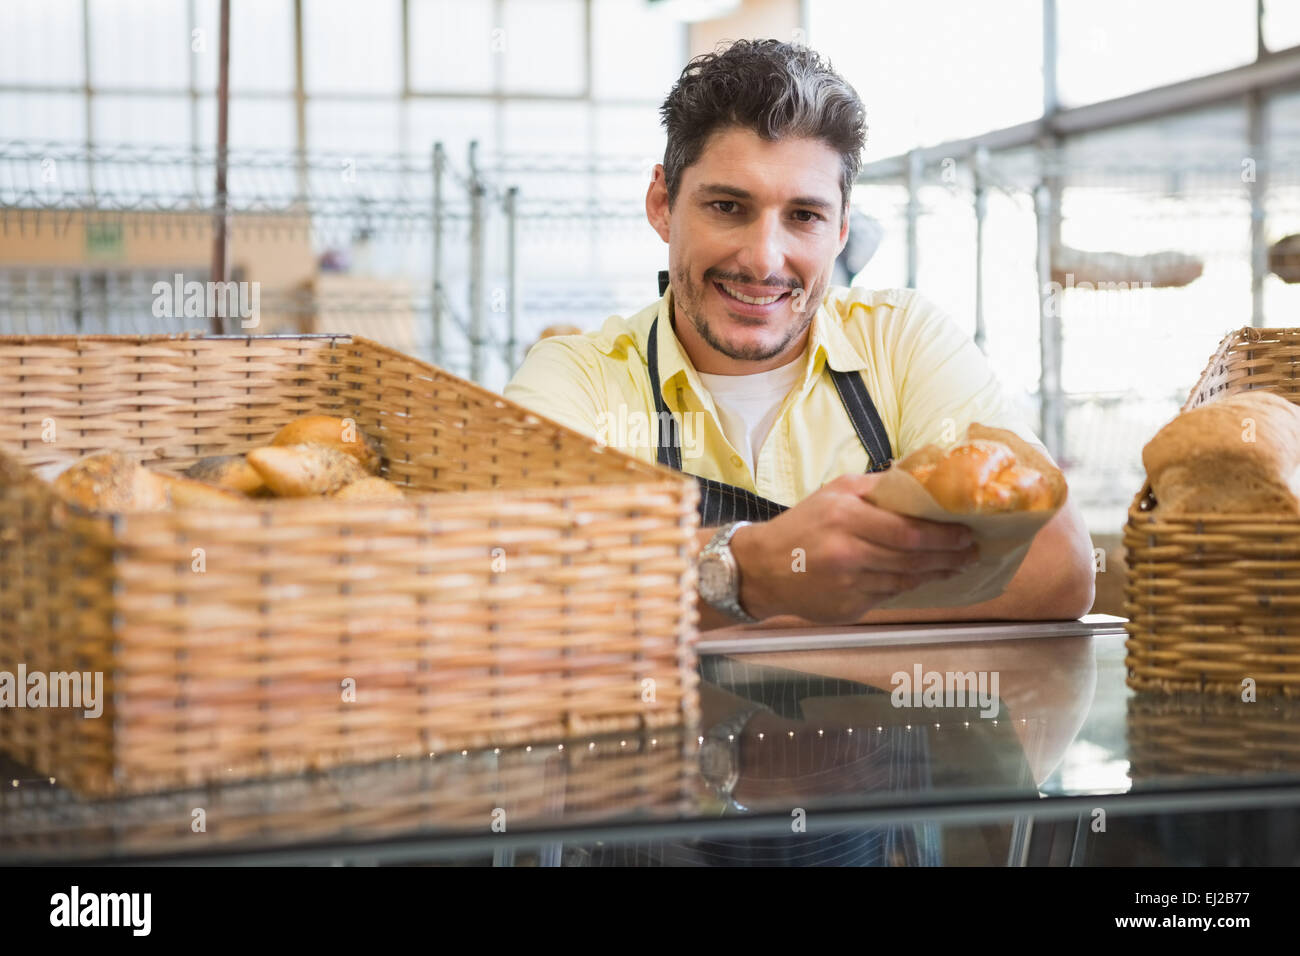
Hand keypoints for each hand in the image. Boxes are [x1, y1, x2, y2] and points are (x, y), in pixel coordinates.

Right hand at [730, 472, 979, 623]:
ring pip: (905, 582)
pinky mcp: (847, 607)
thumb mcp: (835, 492)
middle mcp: (847, 552)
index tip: (967, 534)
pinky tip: (920, 580)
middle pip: (913, 559)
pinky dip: (908, 588)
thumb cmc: (801, 525)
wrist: (761, 568)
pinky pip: (888, 597)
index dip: (943, 536)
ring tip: (955, 567)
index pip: (908, 531)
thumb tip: (923, 480)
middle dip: (949, 557)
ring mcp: (847, 584)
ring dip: (936, 575)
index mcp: (846, 517)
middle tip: (972, 553)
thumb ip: (878, 487)